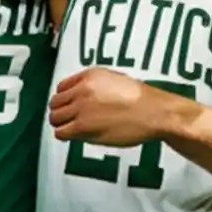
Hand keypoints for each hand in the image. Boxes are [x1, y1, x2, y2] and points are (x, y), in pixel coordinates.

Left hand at [48, 68, 164, 145]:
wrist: (156, 113)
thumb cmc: (142, 99)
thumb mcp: (116, 81)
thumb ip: (95, 86)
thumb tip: (81, 97)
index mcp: (90, 75)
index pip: (61, 87)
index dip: (66, 99)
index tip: (72, 106)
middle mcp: (82, 89)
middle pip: (55, 103)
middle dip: (62, 111)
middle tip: (72, 119)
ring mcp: (81, 108)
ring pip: (55, 118)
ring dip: (63, 124)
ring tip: (75, 128)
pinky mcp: (83, 126)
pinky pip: (61, 132)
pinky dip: (66, 135)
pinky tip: (78, 136)